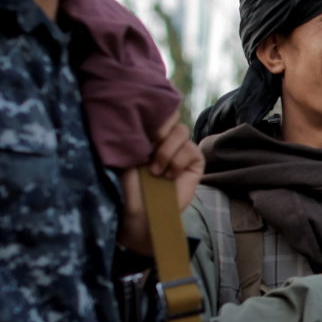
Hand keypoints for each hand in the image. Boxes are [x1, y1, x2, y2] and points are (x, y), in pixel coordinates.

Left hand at [115, 115, 202, 255]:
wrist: (139, 213)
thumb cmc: (127, 187)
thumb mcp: (127, 154)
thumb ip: (139, 133)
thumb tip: (145, 115)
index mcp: (147, 132)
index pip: (157, 109)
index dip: (153, 113)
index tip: (140, 127)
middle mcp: (165, 138)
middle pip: (172, 114)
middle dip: (160, 129)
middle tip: (148, 146)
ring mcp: (181, 149)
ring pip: (181, 131)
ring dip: (166, 151)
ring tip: (154, 171)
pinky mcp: (195, 162)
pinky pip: (190, 150)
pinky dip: (177, 162)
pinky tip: (167, 177)